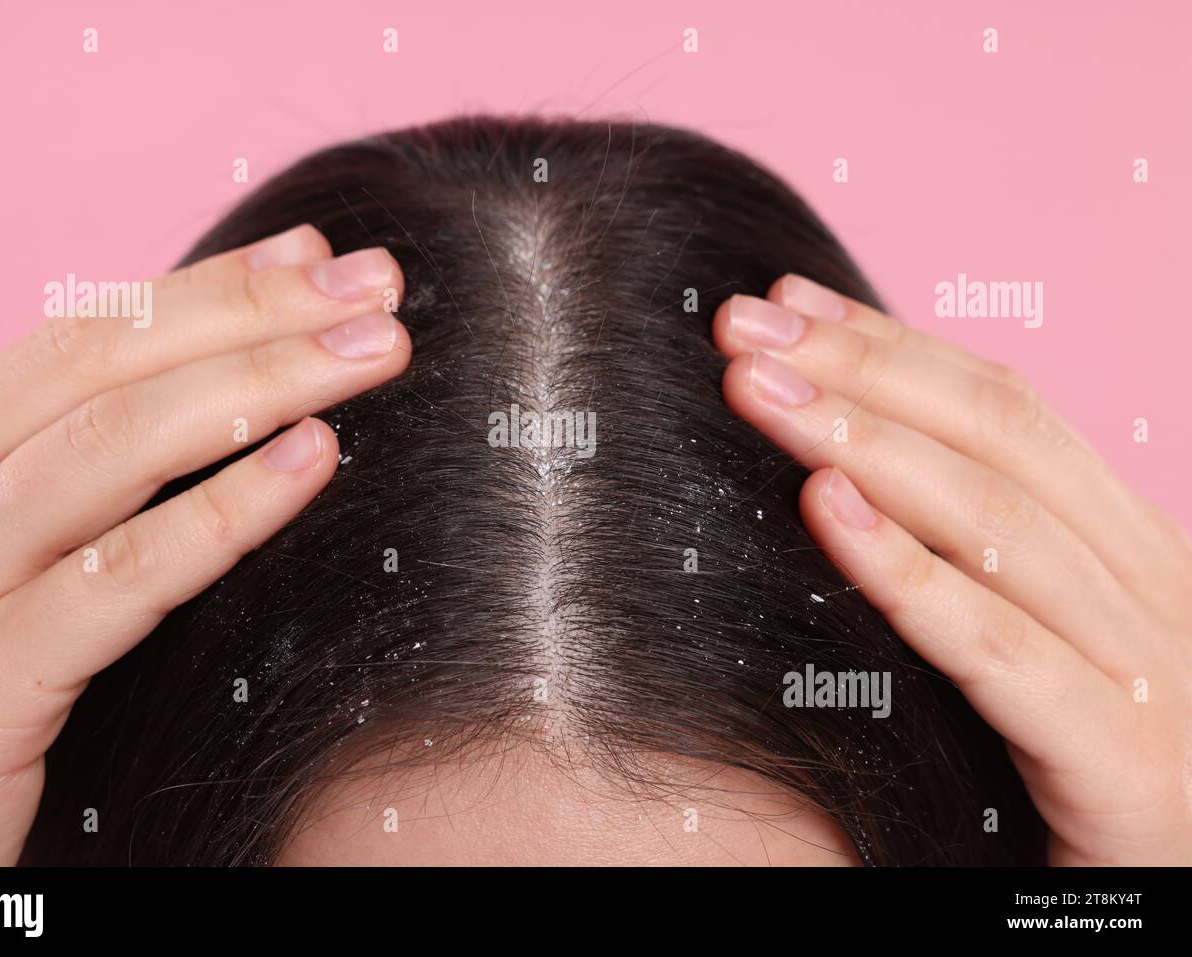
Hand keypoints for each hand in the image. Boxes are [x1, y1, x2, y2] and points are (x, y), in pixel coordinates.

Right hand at [0, 225, 409, 863]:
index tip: (322, 257)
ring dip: (262, 384)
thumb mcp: (1, 561)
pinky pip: (119, 580)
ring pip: (114, 450)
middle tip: (376, 286)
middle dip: (255, 315)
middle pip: (105, 370)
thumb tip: (235, 370)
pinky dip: (225, 511)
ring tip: (375, 353)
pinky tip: (312, 459)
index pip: (83, 338)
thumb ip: (89, 473)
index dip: (211, 288)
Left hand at [712, 274, 1191, 864]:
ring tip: (752, 390)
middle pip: (997, 440)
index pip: (1006, 411)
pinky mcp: (1121, 761)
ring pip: (994, 524)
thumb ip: (973, 557)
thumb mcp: (1040, 637)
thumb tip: (841, 464)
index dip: (891, 346)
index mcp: (1129, 548)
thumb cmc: (1074, 768)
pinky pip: (1000, 651)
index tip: (786, 304)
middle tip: (740, 323)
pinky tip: (823, 511)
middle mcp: (1150, 586)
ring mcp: (1149, 670)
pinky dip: (906, 573)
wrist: (1170, 895)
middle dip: (858, 370)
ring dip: (859, 442)